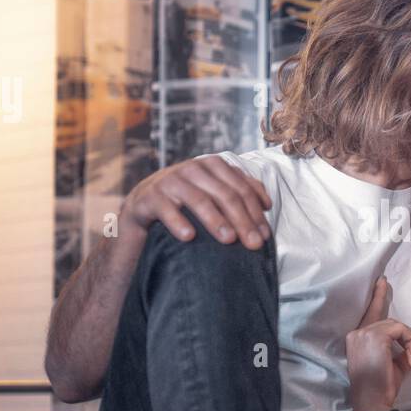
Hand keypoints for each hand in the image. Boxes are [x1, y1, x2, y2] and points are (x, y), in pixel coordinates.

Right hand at [119, 154, 272, 248]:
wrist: (143, 207)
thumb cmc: (186, 204)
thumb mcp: (214, 195)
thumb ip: (239, 192)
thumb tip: (266, 204)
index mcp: (212, 165)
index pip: (241, 189)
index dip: (255, 212)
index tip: (265, 236)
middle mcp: (192, 169)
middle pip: (225, 195)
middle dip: (243, 220)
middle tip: (254, 244)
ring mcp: (169, 181)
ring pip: (198, 199)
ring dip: (215, 220)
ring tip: (229, 240)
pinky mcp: (148, 197)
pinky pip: (165, 208)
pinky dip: (178, 222)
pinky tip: (189, 237)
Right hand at [345, 277, 410, 410]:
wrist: (372, 401)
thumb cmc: (381, 388)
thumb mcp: (392, 365)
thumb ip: (400, 350)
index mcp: (357, 339)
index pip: (370, 315)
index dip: (377, 297)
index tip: (382, 281)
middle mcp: (357, 333)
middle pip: (391, 323)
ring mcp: (364, 333)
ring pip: (397, 326)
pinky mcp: (375, 336)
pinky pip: (401, 331)